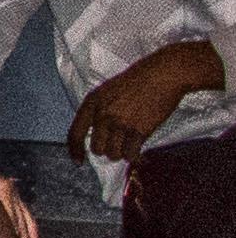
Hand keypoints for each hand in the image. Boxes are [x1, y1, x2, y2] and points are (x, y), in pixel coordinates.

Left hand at [72, 41, 223, 163]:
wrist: (163, 75)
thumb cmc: (138, 81)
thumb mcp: (107, 90)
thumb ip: (98, 110)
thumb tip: (96, 134)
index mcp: (92, 103)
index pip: (74, 134)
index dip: (75, 150)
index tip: (79, 162)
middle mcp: (102, 115)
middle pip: (97, 148)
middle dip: (107, 149)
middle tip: (119, 143)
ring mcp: (120, 123)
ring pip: (114, 154)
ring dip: (122, 153)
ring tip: (131, 144)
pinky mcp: (139, 131)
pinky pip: (130, 154)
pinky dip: (135, 157)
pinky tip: (140, 154)